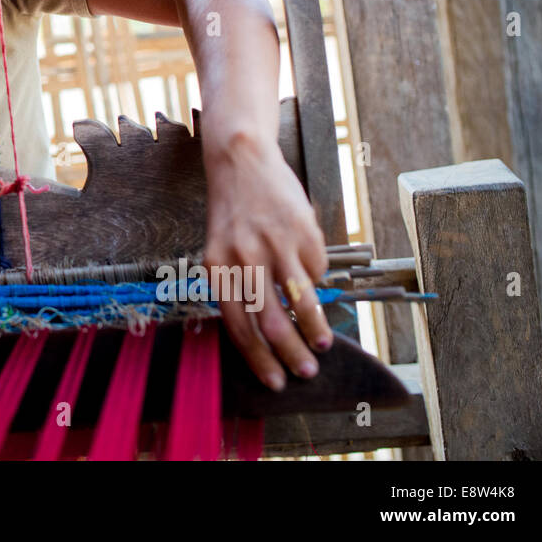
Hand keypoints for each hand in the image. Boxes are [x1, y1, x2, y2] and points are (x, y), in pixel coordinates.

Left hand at [201, 132, 331, 391]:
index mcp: (217, 266)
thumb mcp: (219, 249)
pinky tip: (311, 275)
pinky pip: (316, 270)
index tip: (274, 381)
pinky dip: (316, 280)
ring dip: (316, 328)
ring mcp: (277, 244)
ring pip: (301, 300)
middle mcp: (245, 257)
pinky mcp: (304, 231)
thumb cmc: (231, 213)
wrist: (242, 161)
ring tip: (323, 343)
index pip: (239, 325)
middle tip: (306, 372)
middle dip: (291, 353)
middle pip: (271, 320)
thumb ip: (236, 286)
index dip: (258, 358)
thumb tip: (263, 335)